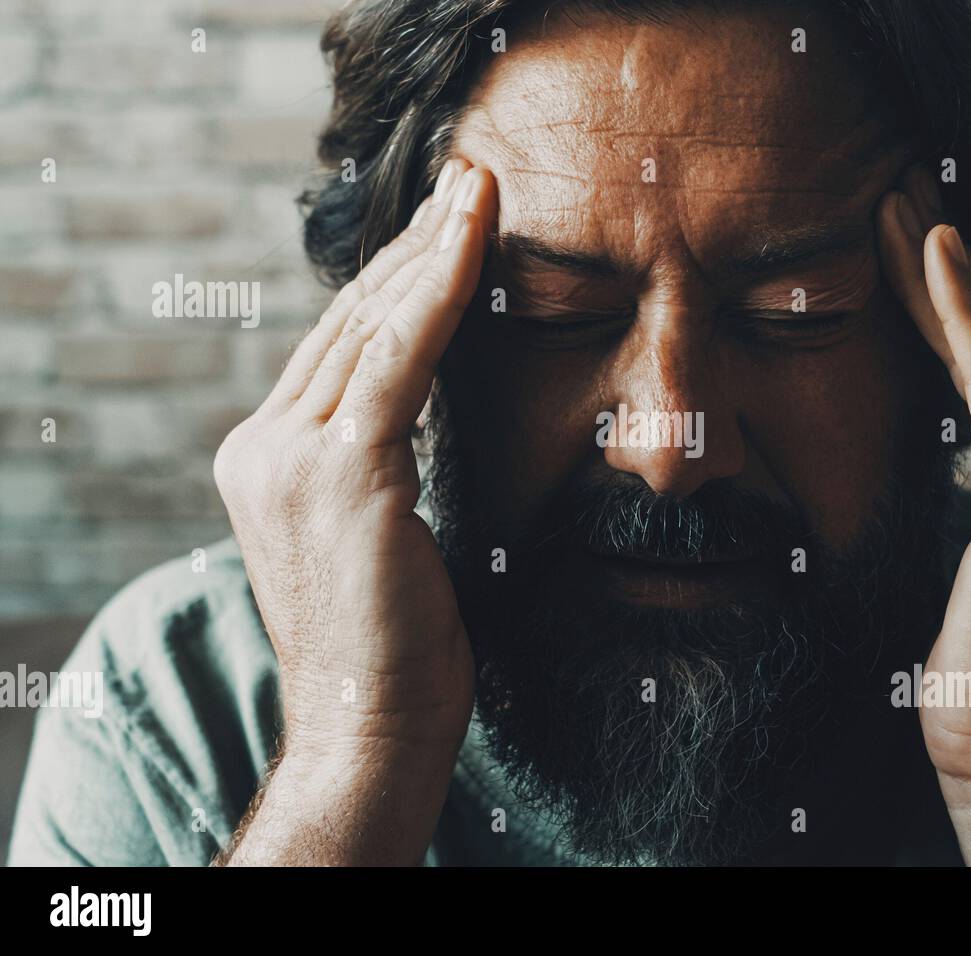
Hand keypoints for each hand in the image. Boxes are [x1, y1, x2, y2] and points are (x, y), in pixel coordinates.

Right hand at [212, 159, 496, 863]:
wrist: (370, 726)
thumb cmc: (396, 644)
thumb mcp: (378, 531)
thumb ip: (377, 461)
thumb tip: (421, 404)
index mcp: (264, 458)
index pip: (339, 349)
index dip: (393, 280)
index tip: (443, 228)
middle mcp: (261, 446)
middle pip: (349, 321)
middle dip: (412, 245)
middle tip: (467, 183)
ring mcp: (289, 457)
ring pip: (372, 324)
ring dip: (431, 248)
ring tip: (478, 188)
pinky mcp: (336, 472)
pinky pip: (400, 357)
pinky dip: (441, 289)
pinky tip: (475, 236)